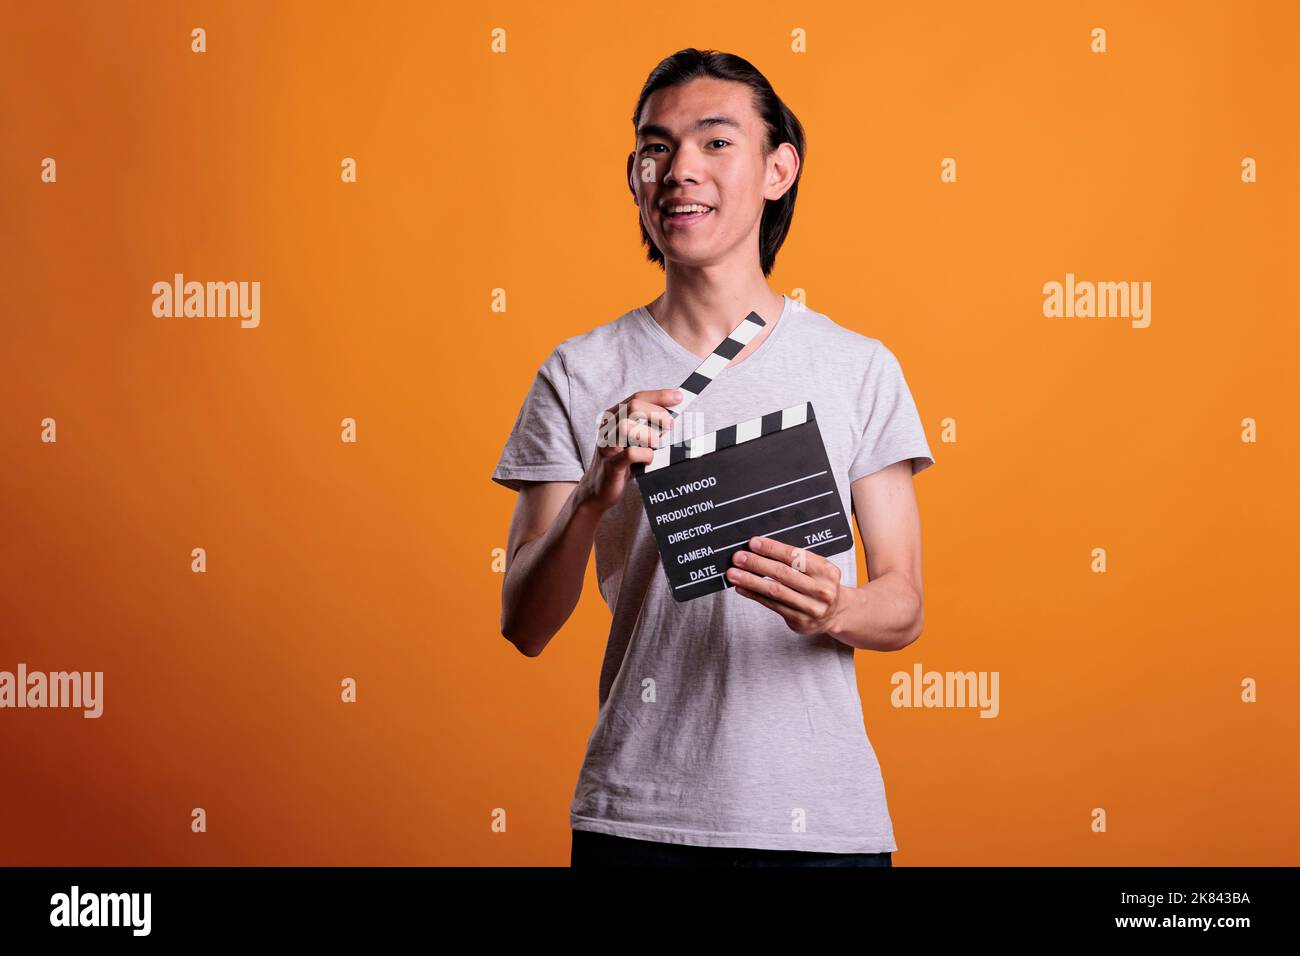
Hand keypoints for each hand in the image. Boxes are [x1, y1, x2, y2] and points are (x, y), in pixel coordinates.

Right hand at [576, 388, 681, 513]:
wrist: (597, 491)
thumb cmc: (621, 464)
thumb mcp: (633, 441)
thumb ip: (647, 427)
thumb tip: (672, 416)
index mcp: (613, 417)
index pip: (637, 397)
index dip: (659, 396)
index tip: (678, 397)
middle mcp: (607, 428)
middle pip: (632, 406)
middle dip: (657, 413)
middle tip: (670, 425)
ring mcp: (607, 446)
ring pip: (627, 426)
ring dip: (649, 434)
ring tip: (656, 445)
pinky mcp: (610, 465)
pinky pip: (630, 454)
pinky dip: (646, 455)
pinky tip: (649, 460)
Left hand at [726, 535, 848, 635]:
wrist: (836, 613)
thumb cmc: (820, 584)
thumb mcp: (817, 568)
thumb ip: (795, 559)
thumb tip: (760, 549)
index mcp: (827, 571)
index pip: (795, 556)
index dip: (772, 549)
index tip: (753, 543)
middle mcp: (822, 590)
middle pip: (783, 574)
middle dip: (757, 564)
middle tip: (738, 557)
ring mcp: (811, 608)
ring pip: (775, 591)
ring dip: (751, 581)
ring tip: (734, 574)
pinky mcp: (800, 621)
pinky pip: (772, 605)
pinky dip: (754, 595)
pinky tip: (742, 588)